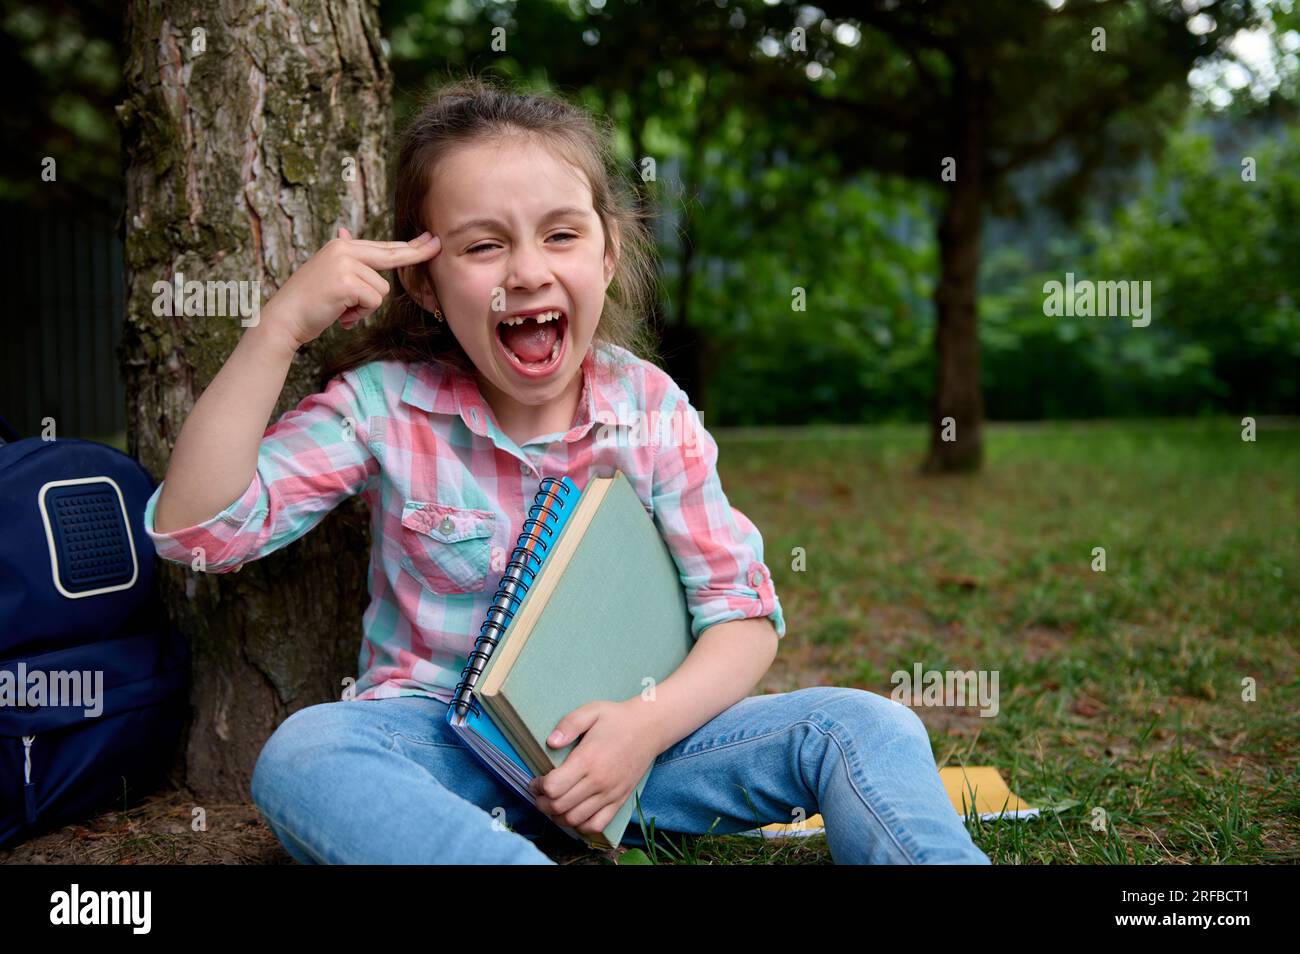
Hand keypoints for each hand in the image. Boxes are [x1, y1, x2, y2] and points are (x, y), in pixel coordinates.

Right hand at [262, 227, 439, 348]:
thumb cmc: (308, 301)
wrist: (284, 318)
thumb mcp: (327, 272)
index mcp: (342, 246)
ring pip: (382, 290)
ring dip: (365, 307)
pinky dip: (360, 314)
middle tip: (437, 244)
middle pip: (391, 256)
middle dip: (416, 254)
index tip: (430, 240)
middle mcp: (344, 249)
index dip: (409, 246)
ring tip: (342, 309)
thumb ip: (345, 257)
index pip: (383, 247)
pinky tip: (341, 315)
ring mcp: (345, 264)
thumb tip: (345, 231)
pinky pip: (373, 301)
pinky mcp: (347, 282)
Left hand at [528, 699, 661, 836]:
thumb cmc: (617, 719)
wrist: (650, 728)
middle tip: (539, 794)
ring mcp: (610, 794)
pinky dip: (581, 826)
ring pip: (575, 819)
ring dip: (557, 816)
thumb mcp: (591, 711)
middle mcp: (599, 781)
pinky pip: (597, 825)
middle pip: (560, 806)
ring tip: (553, 804)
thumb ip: (568, 725)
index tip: (536, 780)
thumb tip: (551, 742)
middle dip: (542, 803)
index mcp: (588, 760)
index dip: (538, 787)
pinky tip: (574, 814)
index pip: (554, 787)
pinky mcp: (620, 800)